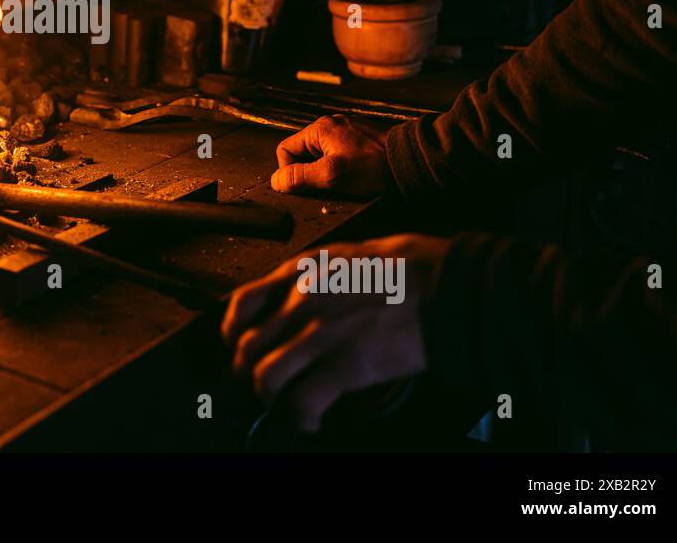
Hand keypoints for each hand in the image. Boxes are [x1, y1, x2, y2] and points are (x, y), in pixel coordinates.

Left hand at [221, 234, 449, 431]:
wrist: (443, 285)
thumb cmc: (404, 267)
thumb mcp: (345, 254)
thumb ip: (315, 276)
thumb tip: (298, 296)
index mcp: (301, 272)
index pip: (242, 304)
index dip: (234, 335)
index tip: (239, 349)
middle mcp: (302, 302)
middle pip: (248, 348)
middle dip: (246, 374)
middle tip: (259, 385)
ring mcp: (321, 334)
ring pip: (266, 377)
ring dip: (269, 398)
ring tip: (282, 405)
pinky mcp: (346, 365)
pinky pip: (305, 401)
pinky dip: (302, 418)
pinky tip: (311, 421)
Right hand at [271, 115, 392, 196]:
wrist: (411, 163)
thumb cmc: (376, 167)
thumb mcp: (331, 176)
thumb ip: (300, 177)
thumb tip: (277, 180)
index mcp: (320, 129)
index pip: (285, 150)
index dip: (289, 171)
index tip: (303, 186)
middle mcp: (332, 126)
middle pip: (303, 154)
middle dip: (310, 173)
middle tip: (327, 186)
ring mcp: (346, 133)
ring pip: (321, 157)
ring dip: (326, 173)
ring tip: (345, 182)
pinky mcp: (359, 142)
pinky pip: (338, 157)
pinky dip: (341, 169)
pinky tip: (356, 178)